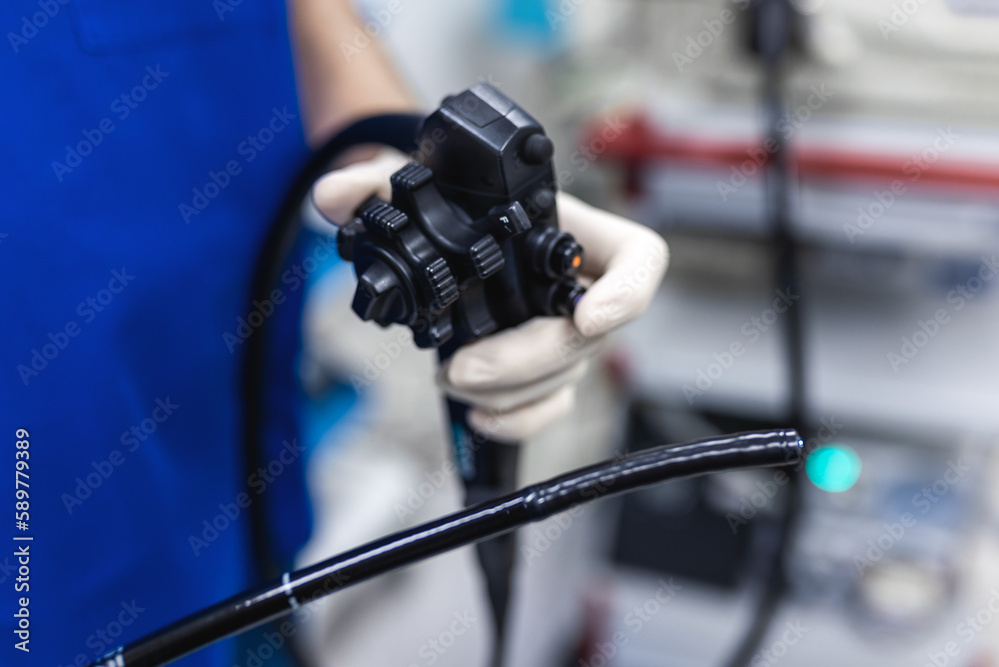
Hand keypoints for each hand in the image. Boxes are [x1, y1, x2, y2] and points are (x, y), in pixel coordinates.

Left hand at [313, 151, 668, 440]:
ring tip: (449, 379)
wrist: (437, 225)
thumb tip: (331, 196)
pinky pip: (551, 405)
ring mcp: (562, 330)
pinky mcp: (540, 367)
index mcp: (570, 229)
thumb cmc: (447, 198)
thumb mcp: (413, 179)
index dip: (629, 291)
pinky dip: (520, 419)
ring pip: (565, 377)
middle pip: (589, 337)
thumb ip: (372, 180)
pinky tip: (479, 415)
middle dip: (525, 361)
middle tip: (462, 367)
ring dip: (508, 391)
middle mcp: (577, 283)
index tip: (587, 315)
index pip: (639, 258)